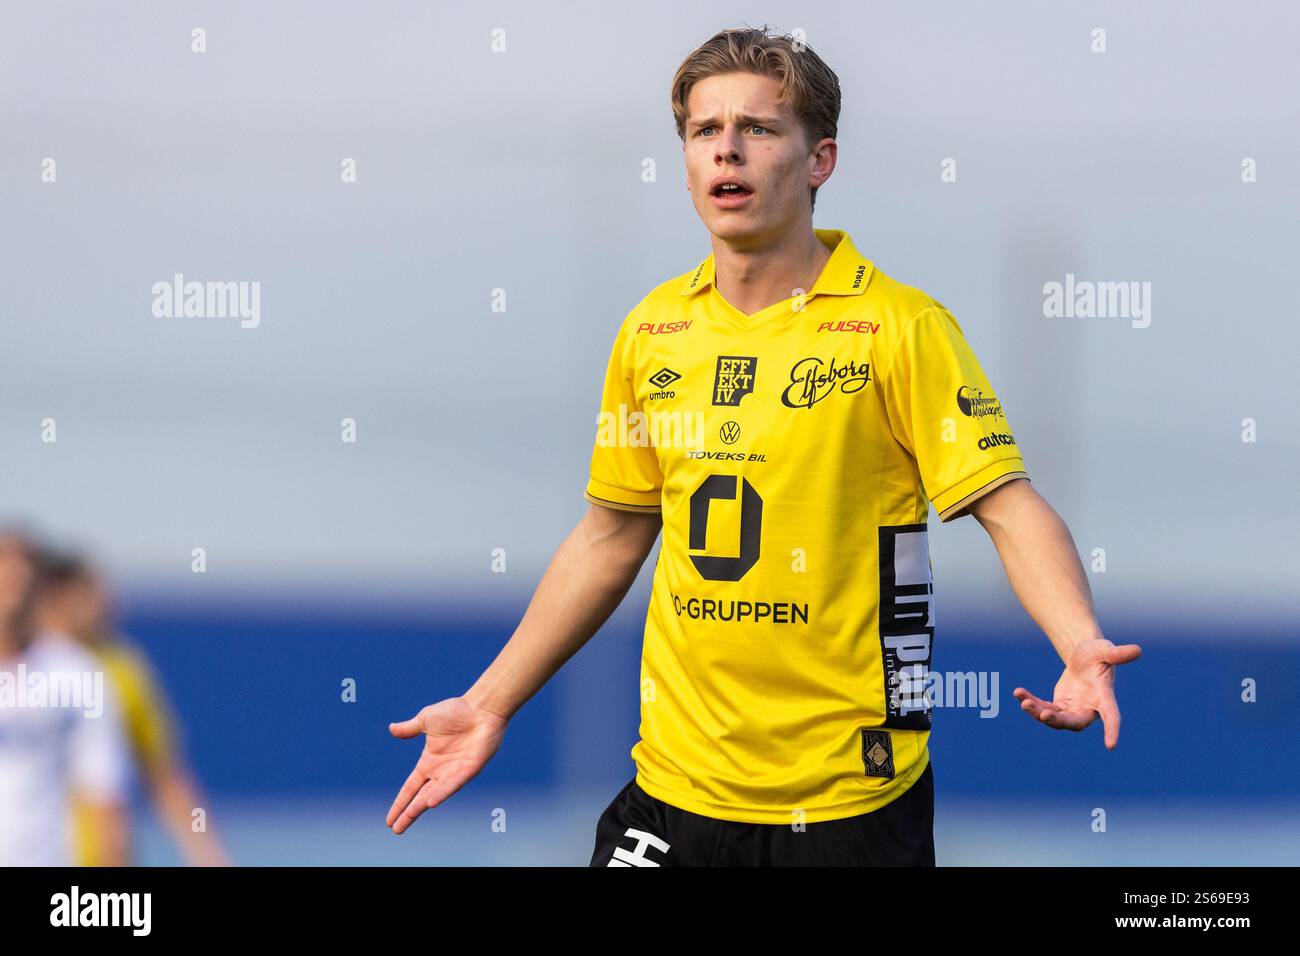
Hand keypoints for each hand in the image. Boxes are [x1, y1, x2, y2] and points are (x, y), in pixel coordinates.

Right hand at [385, 696, 508, 833]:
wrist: (481, 708)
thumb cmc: (457, 712)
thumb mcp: (426, 719)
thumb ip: (409, 728)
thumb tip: (391, 729)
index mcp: (429, 762)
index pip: (411, 787)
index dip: (400, 802)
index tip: (390, 819)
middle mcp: (441, 771)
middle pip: (420, 797)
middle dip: (408, 813)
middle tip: (396, 830)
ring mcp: (455, 772)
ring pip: (434, 795)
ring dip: (420, 808)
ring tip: (407, 821)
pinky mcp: (469, 769)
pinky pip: (453, 784)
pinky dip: (441, 793)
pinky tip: (430, 803)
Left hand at [1012, 637, 1140, 749]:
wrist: (1083, 656)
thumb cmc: (1098, 653)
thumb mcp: (1105, 650)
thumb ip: (1118, 653)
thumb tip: (1138, 650)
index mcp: (1105, 697)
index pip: (1112, 716)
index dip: (1112, 730)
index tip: (1111, 745)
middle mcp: (1090, 708)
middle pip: (1076, 722)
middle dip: (1060, 721)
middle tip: (1044, 714)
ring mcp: (1073, 709)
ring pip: (1056, 719)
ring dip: (1039, 713)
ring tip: (1023, 701)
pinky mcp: (1060, 706)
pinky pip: (1043, 708)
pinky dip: (1030, 702)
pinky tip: (1018, 693)